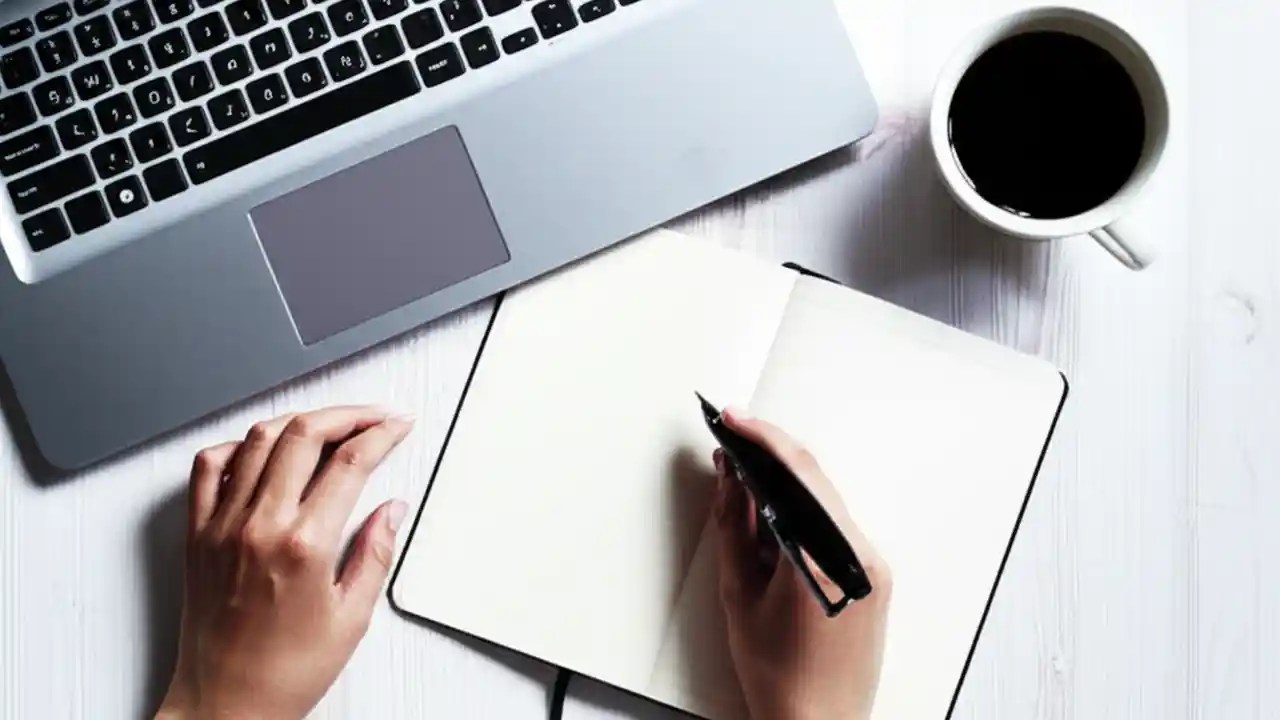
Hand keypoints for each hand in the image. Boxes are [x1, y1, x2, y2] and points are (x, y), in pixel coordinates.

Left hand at [156, 406, 414, 719]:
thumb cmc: (284, 671)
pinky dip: (238, 445)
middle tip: (372, 416)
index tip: (397, 427)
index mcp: (305, 546)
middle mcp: (260, 526)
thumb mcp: (351, 617)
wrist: (226, 703)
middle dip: (348, 414)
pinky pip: (209, 466)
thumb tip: (391, 509)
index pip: (350, 462)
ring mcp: (223, 525)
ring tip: (327, 424)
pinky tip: (263, 450)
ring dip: (299, 419)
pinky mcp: (197, 534)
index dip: (382, 433)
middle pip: (305, 433)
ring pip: (259, 438)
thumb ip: (374, 553)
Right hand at [713, 409, 891, 719]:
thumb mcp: (740, 594)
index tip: (734, 419)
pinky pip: (835, 525)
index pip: (796, 474)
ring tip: (744, 482)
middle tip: (732, 439)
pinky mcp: (874, 575)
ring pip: (825, 501)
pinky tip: (772, 515)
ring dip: (785, 484)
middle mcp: (862, 556)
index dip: (761, 438)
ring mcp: (874, 565)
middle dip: (770, 456)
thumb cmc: (780, 677)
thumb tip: (732, 476)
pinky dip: (802, 512)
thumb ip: (735, 527)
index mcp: (827, 559)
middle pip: (815, 481)